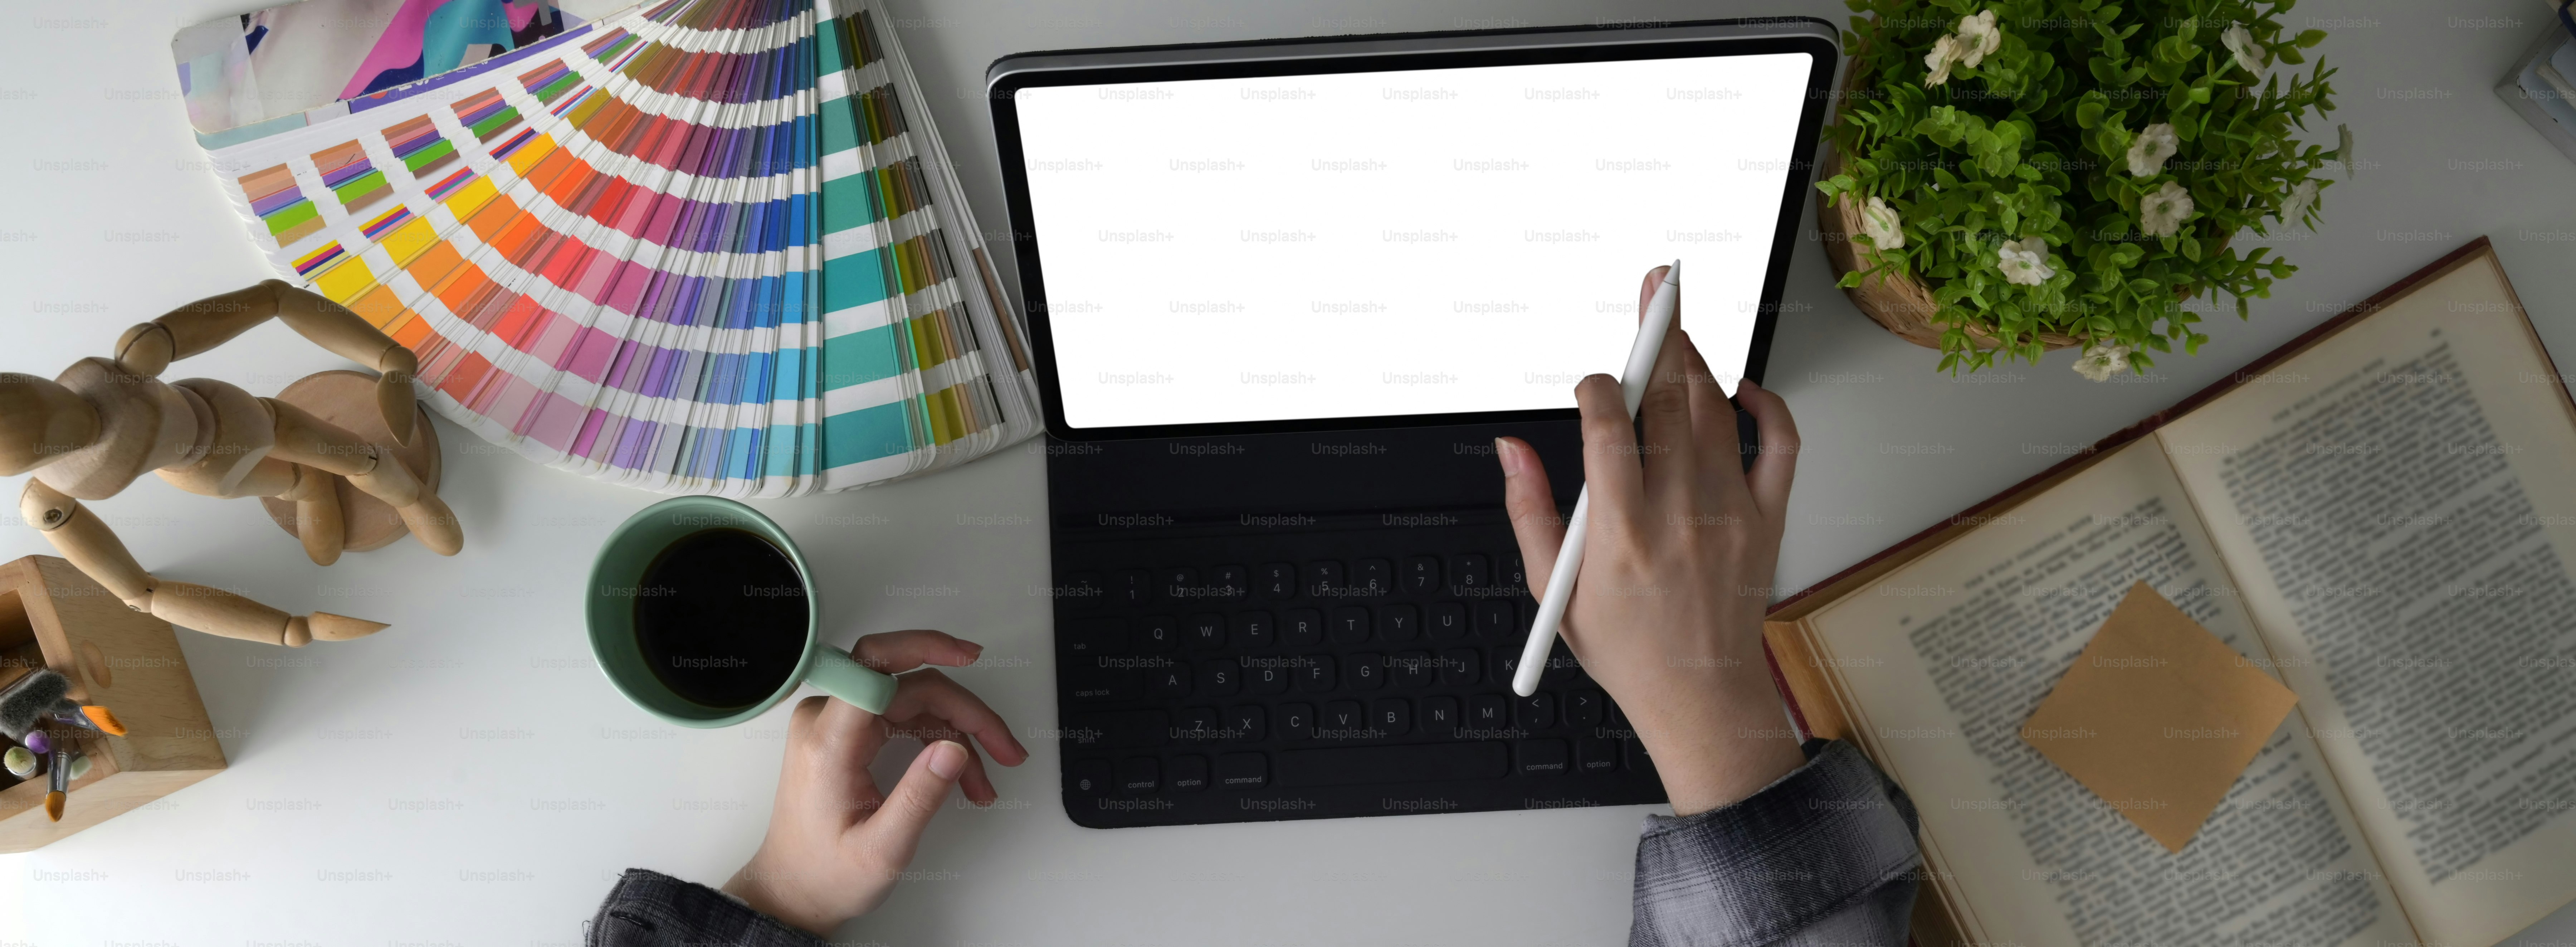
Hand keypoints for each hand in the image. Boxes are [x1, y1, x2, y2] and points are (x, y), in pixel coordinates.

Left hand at [721, 630, 1029, 934]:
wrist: (792, 891)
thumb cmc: (826, 874)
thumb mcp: (881, 850)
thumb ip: (919, 797)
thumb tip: (956, 749)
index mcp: (828, 742)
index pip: (875, 666)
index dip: (923, 647)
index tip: (968, 656)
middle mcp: (828, 720)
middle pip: (910, 685)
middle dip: (966, 713)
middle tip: (1007, 750)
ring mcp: (838, 723)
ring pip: (915, 700)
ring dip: (960, 732)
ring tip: (989, 779)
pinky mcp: (849, 732)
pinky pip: (905, 717)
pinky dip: (940, 740)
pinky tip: (966, 775)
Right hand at [1496, 265, 1804, 815]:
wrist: (1701, 698)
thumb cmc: (1627, 648)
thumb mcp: (1555, 589)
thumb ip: (1529, 512)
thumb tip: (1511, 448)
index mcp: (1622, 532)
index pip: (1607, 428)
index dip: (1595, 388)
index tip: (1588, 383)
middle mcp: (1679, 514)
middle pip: (1667, 399)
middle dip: (1656, 333)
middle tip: (1654, 286)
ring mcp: (1730, 512)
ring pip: (1715, 409)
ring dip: (1694, 360)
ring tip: (1675, 330)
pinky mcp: (1767, 518)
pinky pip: (1779, 442)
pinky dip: (1763, 403)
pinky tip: (1738, 386)